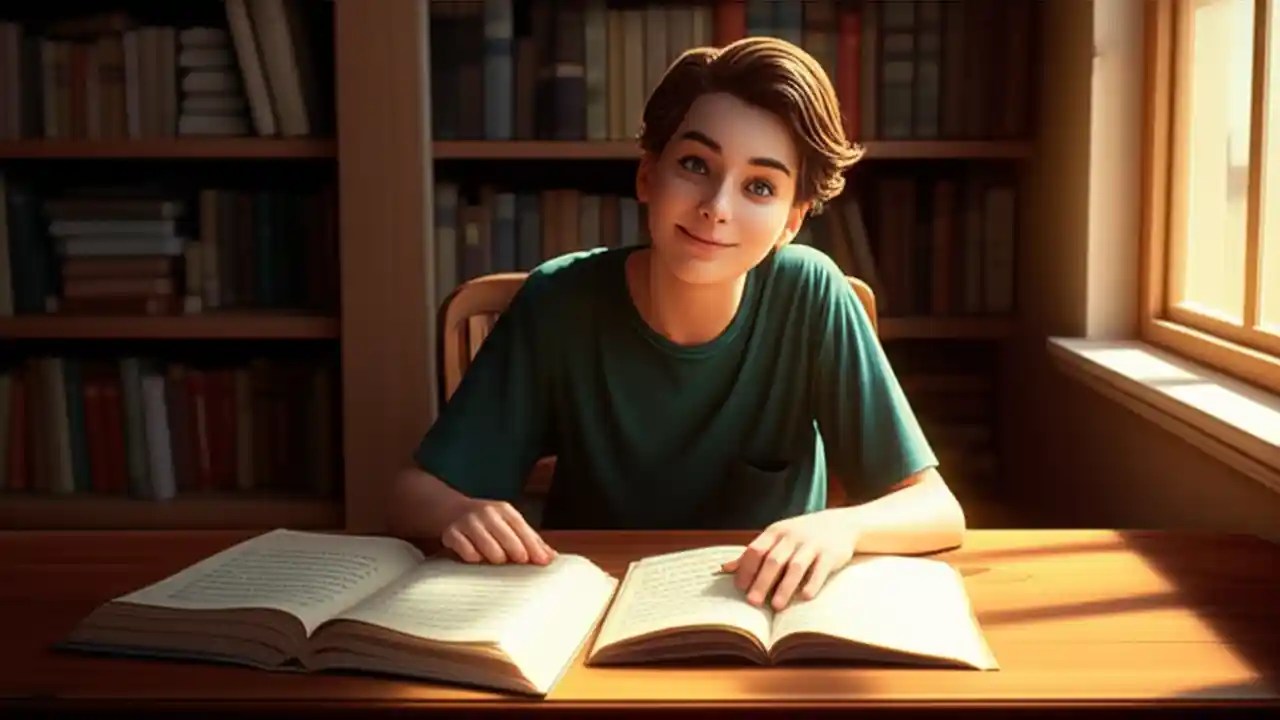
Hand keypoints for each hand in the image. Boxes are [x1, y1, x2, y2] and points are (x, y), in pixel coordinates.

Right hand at [441, 498, 556, 564]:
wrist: (452, 511)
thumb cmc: (489, 524)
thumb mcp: (510, 525)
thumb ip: (531, 540)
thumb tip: (551, 557)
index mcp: (504, 510)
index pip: (522, 528)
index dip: (533, 546)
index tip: (542, 561)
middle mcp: (487, 513)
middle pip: (507, 538)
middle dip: (516, 553)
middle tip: (520, 563)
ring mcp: (468, 522)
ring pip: (488, 548)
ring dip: (496, 558)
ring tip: (497, 561)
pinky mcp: (451, 533)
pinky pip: (467, 552)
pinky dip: (475, 559)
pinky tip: (477, 559)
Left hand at [720, 510, 857, 609]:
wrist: (842, 523)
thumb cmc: (801, 535)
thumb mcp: (777, 537)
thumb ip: (754, 553)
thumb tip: (725, 569)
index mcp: (776, 532)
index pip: (756, 549)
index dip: (746, 568)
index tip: (739, 587)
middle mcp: (793, 537)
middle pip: (773, 560)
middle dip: (762, 582)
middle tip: (752, 602)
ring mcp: (812, 545)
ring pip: (795, 567)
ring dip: (785, 587)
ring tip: (775, 606)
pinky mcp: (831, 554)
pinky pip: (820, 570)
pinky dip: (812, 584)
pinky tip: (804, 598)